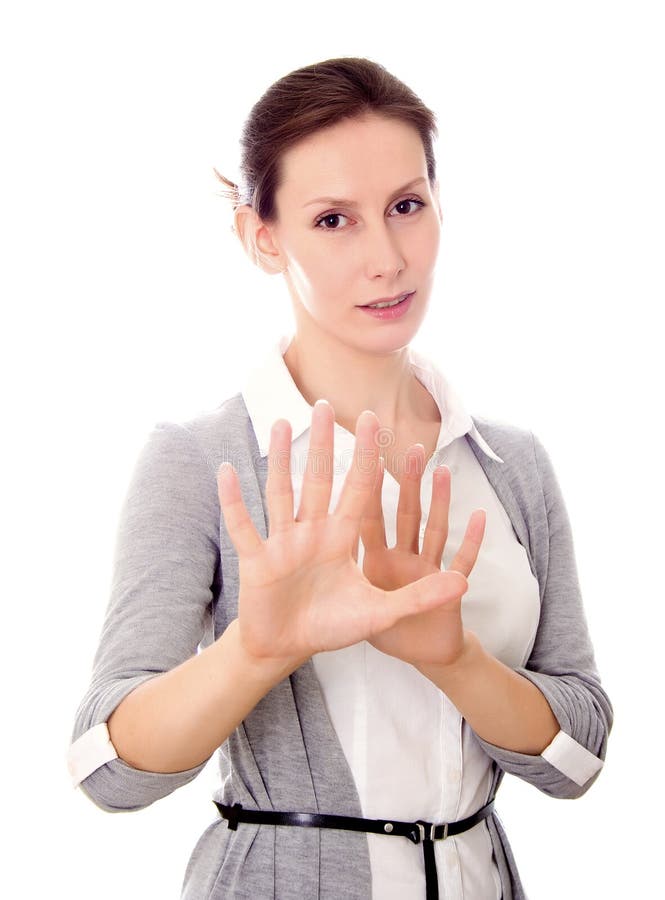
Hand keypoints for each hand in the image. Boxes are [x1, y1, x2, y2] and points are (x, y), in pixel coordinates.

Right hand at [216, 402, 470, 668]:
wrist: (287, 648)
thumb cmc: (330, 626)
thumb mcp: (380, 612)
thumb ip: (420, 597)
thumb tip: (464, 585)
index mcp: (342, 539)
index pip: (358, 490)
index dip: (367, 458)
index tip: (376, 423)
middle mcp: (312, 532)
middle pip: (319, 480)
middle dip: (323, 444)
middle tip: (326, 403)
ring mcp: (283, 542)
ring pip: (282, 493)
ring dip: (282, 459)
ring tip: (283, 424)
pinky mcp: (257, 560)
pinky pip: (243, 526)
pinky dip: (234, 501)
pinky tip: (226, 471)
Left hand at [360, 444, 485, 668]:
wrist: (420, 660)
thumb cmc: (375, 632)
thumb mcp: (356, 605)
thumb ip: (339, 578)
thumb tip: (315, 548)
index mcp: (376, 562)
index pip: (370, 517)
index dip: (369, 487)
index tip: (368, 454)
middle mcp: (402, 561)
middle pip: (407, 515)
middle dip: (409, 483)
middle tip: (410, 449)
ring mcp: (427, 574)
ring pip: (435, 531)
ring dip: (441, 502)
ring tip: (443, 471)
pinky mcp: (448, 593)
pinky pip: (463, 563)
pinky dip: (473, 543)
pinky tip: (481, 517)